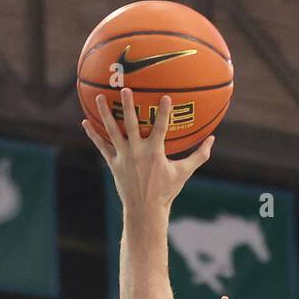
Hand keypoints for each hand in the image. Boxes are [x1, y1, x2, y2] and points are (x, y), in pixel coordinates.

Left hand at [82, 89, 212, 216]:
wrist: (146, 210)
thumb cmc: (166, 191)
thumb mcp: (184, 173)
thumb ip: (199, 156)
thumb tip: (212, 140)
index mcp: (155, 153)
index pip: (160, 128)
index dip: (163, 113)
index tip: (165, 97)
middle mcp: (137, 153)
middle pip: (131, 124)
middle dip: (128, 106)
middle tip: (125, 89)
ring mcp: (124, 157)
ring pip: (112, 131)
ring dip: (105, 114)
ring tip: (99, 98)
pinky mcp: (114, 163)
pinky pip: (101, 146)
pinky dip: (93, 135)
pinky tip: (85, 122)